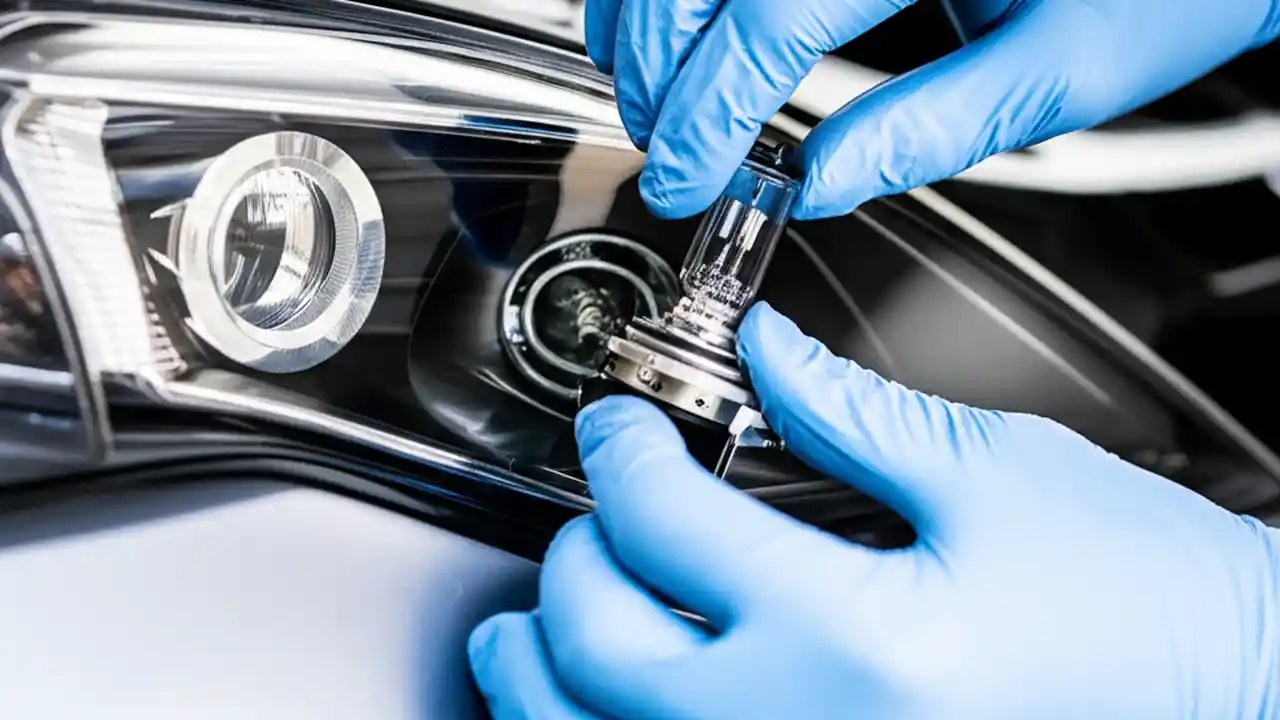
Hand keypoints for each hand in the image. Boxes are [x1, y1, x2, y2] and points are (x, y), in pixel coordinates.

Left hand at [468, 302, 1279, 718]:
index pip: (666, 525)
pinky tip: (593, 707)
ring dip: (538, 676)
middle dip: (573, 559)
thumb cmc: (1140, 603)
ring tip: (531, 624)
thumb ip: (849, 411)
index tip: (620, 426)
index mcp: (861, 633)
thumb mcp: (996, 476)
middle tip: (598, 508)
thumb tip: (760, 356)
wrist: (1226, 692)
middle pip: (601, 649)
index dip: (621, 451)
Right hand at [584, 0, 1279, 219]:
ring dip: (653, 12)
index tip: (685, 176)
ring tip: (655, 91)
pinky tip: (674, 17)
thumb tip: (819, 186)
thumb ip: (925, 132)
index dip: (709, 110)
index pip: (769, 21)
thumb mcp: (1058, 72)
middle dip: (659, 65)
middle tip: (664, 147)